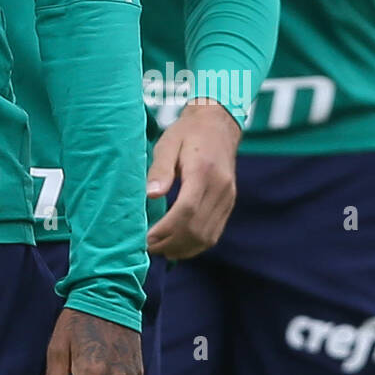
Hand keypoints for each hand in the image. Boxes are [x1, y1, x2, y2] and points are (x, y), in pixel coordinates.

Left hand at [145, 98, 239, 258]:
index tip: (146, 239)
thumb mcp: (167, 143)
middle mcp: (220, 188)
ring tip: (160, 250)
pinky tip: (178, 246)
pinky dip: (196, 245)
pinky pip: (214, 232)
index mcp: (203, 171)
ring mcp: (228, 198)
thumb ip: (160, 169)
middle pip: (197, 229)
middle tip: (148, 247)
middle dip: (171, 244)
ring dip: (183, 249)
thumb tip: (151, 194)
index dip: (165, 230)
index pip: (186, 211)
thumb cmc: (187, 132)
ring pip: (208, 236)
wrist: (218, 124)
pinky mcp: (229, 203)